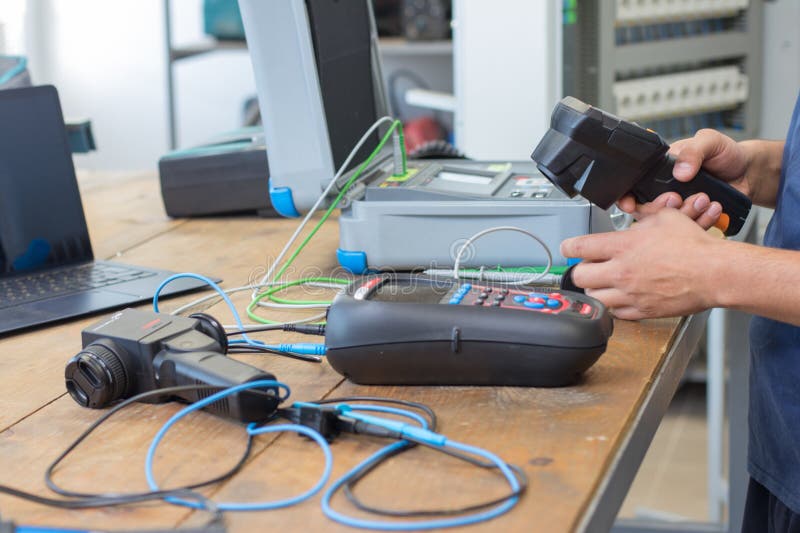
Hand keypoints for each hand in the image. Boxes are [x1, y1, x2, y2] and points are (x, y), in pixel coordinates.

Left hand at [561, 209, 724, 319]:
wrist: (715, 273)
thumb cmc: (694, 246)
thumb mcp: (665, 217)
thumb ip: (643, 215)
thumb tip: (635, 210)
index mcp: (622, 246)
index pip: (578, 247)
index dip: (568, 247)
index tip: (568, 248)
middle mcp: (621, 272)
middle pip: (579, 276)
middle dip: (580, 271)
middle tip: (587, 267)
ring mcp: (630, 294)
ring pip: (593, 298)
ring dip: (594, 290)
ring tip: (602, 283)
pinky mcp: (641, 311)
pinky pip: (615, 314)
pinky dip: (613, 306)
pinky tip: (620, 297)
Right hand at [617, 129, 750, 227]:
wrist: (749, 173)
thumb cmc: (726, 154)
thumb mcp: (709, 141)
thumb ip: (693, 151)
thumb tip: (679, 171)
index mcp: (660, 171)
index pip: (635, 187)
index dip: (629, 198)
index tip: (631, 204)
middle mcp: (664, 191)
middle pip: (646, 210)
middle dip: (661, 208)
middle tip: (678, 198)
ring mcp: (678, 209)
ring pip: (666, 224)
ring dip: (686, 214)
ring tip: (705, 199)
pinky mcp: (693, 221)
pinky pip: (688, 231)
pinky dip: (702, 222)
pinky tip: (714, 208)